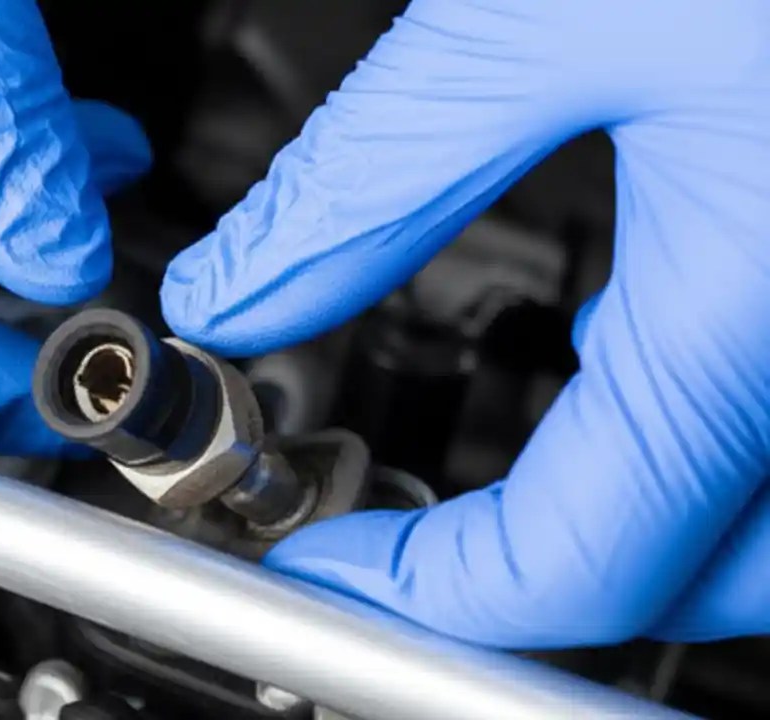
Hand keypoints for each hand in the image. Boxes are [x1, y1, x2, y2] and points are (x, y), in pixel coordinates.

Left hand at [161, 0, 769, 647]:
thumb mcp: (549, 13)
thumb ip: (373, 175)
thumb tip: (239, 284)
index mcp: (766, 313)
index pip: (574, 562)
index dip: (424, 590)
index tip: (334, 563)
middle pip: (691, 580)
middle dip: (538, 564)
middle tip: (421, 512)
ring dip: (653, 509)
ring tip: (542, 425)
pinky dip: (742, 428)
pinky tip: (677, 331)